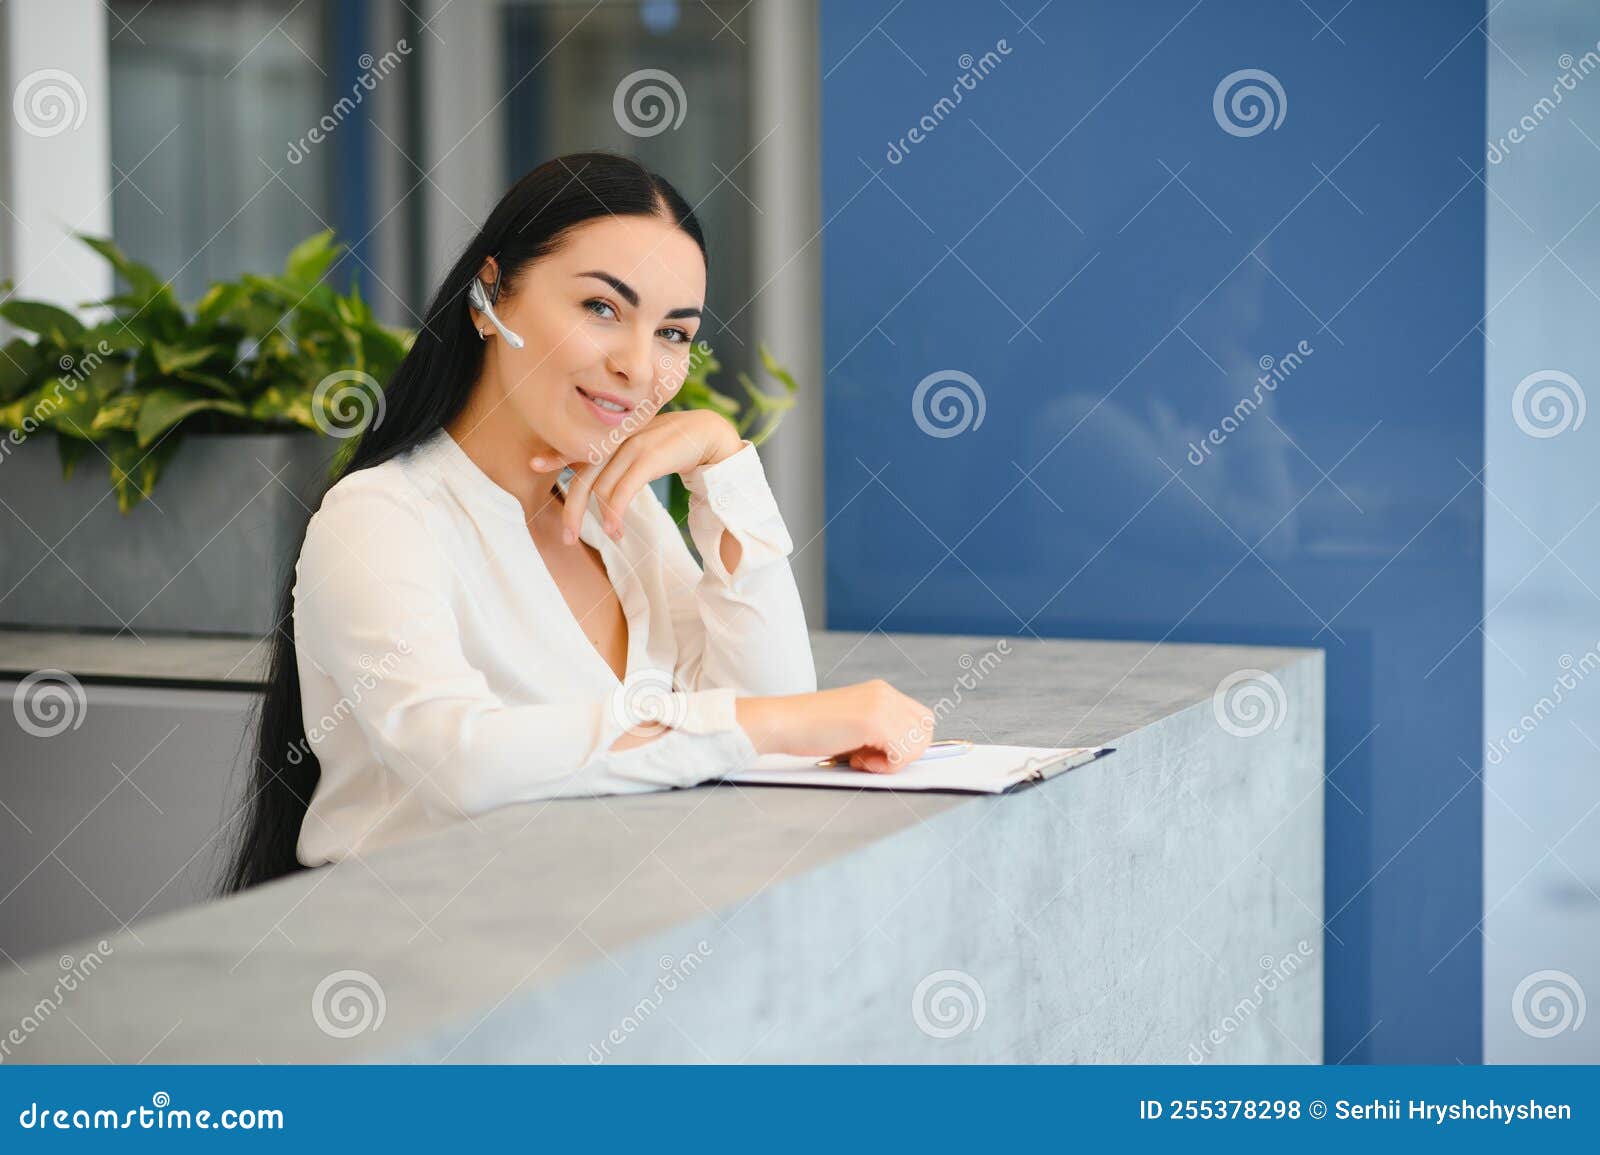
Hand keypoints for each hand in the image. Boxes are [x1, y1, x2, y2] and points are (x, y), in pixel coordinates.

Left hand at [533, 410, 742, 545]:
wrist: (708, 433)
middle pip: (584, 476)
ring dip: (600, 518)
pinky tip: (615, 530)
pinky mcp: (647, 457)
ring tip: (606, 537)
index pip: (580, 447)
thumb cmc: (674, 445)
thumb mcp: (642, 449)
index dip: (556, 456)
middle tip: (567, 537)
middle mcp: (617, 438)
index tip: (533, 464)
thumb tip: (603, 485)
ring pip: (601, 487)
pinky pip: (623, 490)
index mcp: (614, 435)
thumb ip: (620, 458)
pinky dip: (615, 513)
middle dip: (572, 509)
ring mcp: (631, 446)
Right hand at [734, 679, 936, 773]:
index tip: (877, 753)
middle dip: (905, 752)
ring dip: (894, 761)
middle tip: (871, 758)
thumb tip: (904, 752)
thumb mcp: (852, 724)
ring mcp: (882, 705)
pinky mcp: (875, 721)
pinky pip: (902, 753)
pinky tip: (858, 760)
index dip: (905, 743)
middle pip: (925, 730)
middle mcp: (885, 693)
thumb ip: (878, 730)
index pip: (920, 718)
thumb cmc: (809, 728)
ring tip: (861, 759)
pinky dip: (885, 766)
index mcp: (880, 691)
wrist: (782, 722)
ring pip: (918, 743)